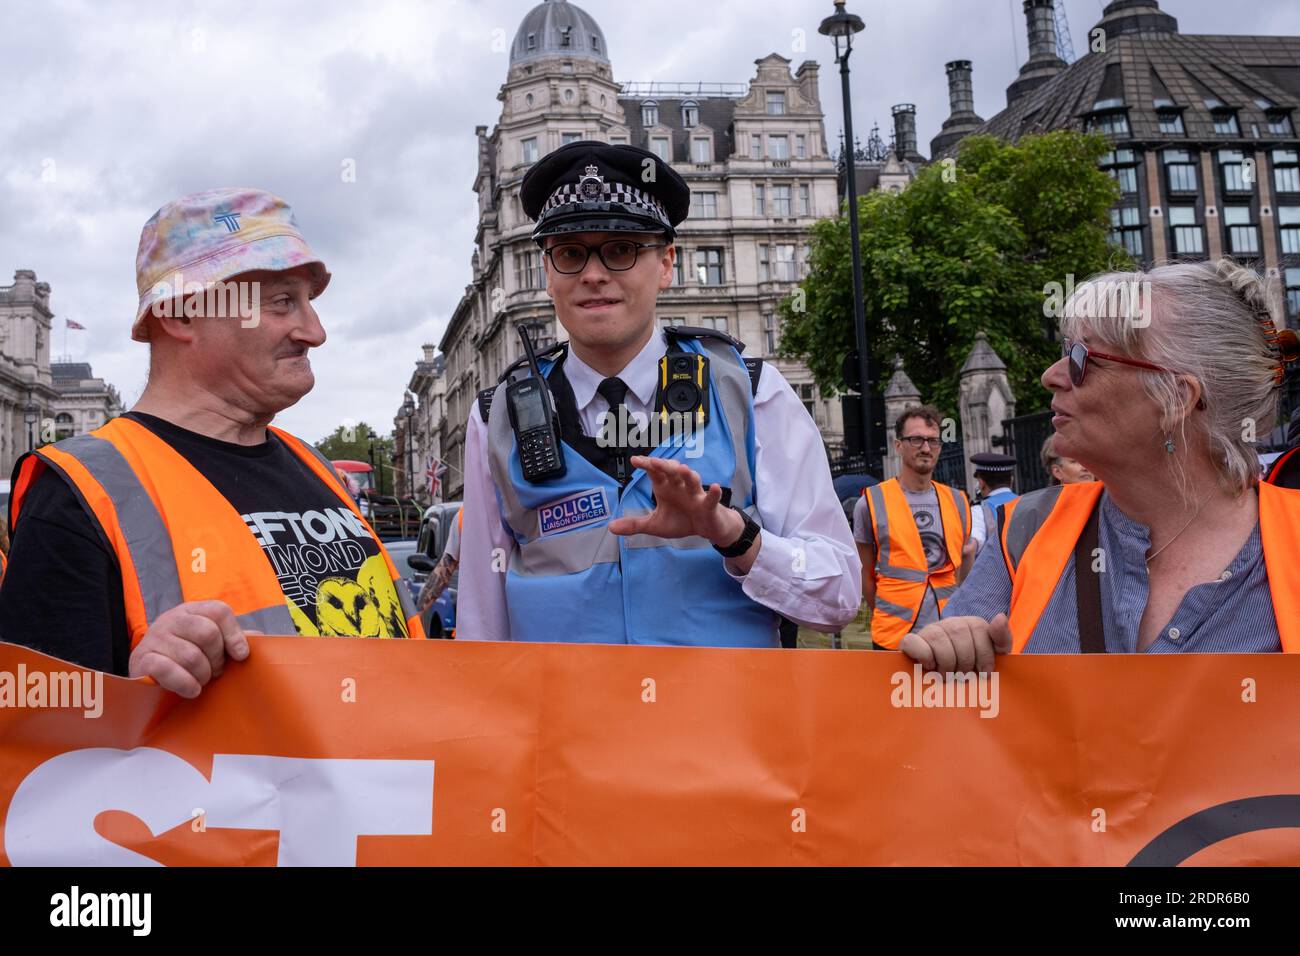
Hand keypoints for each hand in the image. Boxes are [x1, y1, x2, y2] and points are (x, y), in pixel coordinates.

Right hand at [128, 600, 251, 698]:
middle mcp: (172, 618)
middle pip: (207, 633)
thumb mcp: (209, 644)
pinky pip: (167, 669)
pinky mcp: (142, 659)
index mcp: (192, 610)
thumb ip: (232, 639)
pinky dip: (185, 683)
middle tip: (216, 672)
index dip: (234, 634)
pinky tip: (191, 690)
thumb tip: (258, 638)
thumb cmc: (187, 655)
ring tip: (202, 681)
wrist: (147, 671)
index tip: (241, 656)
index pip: (219, 611)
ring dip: (202, 675)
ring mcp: (155, 637)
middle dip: (217, 659)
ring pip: (190, 655)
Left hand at [607, 456, 744, 547]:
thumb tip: (610, 527)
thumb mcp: (655, 525)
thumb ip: (634, 524)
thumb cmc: (681, 521)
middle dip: (665, 466)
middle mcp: (680, 487)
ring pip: (692, 481)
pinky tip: (713, 487)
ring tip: (682, 469)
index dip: (647, 465)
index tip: (635, 460)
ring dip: (688, 475)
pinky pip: (711, 498)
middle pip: (673, 472)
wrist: (706, 528)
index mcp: (666, 488)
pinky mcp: (708, 506)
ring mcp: (695, 495)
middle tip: (655, 462)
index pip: (655, 473)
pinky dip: (713, 493)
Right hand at [899, 614, 1012, 674]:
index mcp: (970, 625)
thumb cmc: (971, 673)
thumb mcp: (993, 659)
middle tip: (964, 677)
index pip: (978, 627)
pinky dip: (924, 656)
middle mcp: (949, 623)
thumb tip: (999, 617)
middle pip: (958, 631)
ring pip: (938, 637)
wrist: (942, 688)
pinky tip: (930, 667)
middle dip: (965, 660)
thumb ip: (1001, 639)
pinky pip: (913, 642)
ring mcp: (928, 631)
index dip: (984, 652)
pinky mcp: (909, 642)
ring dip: (946, 662)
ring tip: (948, 676)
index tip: (984, 672)